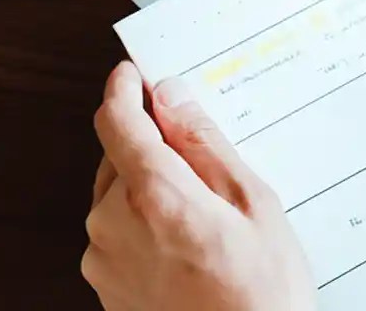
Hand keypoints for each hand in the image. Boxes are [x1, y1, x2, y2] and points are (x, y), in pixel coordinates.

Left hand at [82, 62, 315, 310]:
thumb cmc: (261, 297)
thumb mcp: (253, 204)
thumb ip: (205, 144)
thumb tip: (173, 99)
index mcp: (154, 195)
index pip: (116, 119)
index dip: (124, 88)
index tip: (134, 76)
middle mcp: (114, 224)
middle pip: (119, 157)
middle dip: (153, 148)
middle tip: (203, 164)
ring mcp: (104, 260)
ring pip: (117, 196)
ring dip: (150, 189)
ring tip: (207, 220)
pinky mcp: (104, 286)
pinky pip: (117, 234)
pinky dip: (145, 225)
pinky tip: (189, 246)